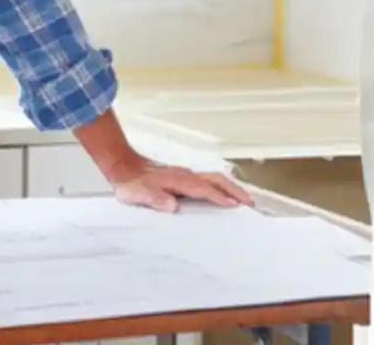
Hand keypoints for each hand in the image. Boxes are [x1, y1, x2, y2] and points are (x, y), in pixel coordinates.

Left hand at [108, 156, 253, 212]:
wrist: (123, 166)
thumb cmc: (130, 182)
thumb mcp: (137, 194)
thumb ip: (155, 199)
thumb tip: (173, 206)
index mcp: (177, 180)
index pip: (203, 189)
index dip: (219, 197)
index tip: (234, 206)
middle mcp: (184, 175)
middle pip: (216, 179)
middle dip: (234, 190)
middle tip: (250, 202)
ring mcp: (185, 175)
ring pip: (213, 178)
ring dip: (230, 187)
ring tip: (243, 200)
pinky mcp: (183, 177)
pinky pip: (207, 180)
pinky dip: (220, 186)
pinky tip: (222, 195)